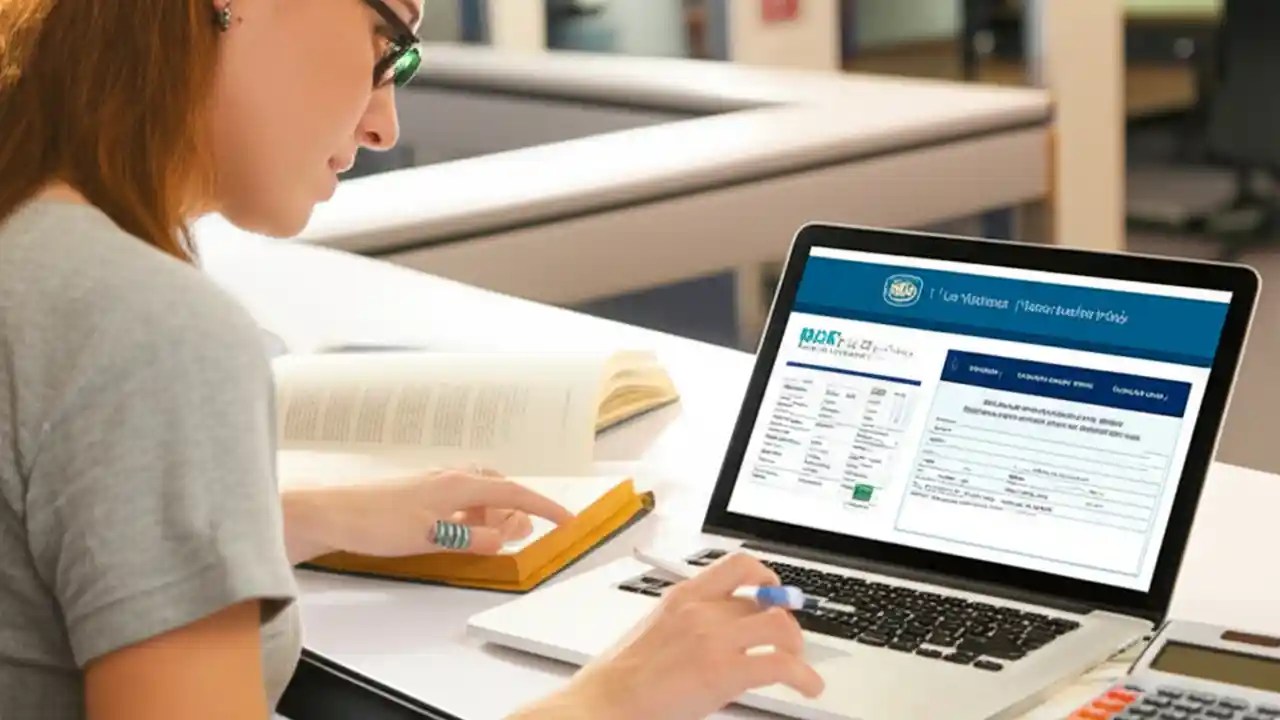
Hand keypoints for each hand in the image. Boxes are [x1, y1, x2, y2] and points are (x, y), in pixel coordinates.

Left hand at [282, 467, 573, 561]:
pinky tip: (461, 532)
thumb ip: (471, 540)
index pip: (514, 494)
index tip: (567, 520)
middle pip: (500, 489)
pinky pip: (461, 501)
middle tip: (521, 536)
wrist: (330, 513)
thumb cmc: (375, 521)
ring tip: (491, 538)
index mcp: (459, 485)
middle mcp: (451, 478)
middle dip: (517, 511)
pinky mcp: (421, 494)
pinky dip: (472, 515)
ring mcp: (435, 484)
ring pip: (480, 494)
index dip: (544, 507)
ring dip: (493, 514)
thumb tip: (503, 540)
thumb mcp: (430, 538)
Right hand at [515, 553, 823, 719]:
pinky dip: (803, 676)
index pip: (737, 565)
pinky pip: (781, 665)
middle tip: (789, 638)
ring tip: (799, 665)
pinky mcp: (725, 670)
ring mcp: (714, 638)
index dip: (765, 574)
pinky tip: (807, 686)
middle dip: (785, 618)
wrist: (605, 701)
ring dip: (796, 645)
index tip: (774, 588)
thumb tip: (717, 633)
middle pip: (764, 598)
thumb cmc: (622, 676)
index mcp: (683, 595)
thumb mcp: (656, 630)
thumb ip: (689, 623)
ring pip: (779, 626)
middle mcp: (701, 609)